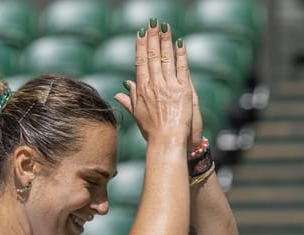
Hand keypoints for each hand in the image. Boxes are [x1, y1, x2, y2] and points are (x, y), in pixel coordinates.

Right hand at [113, 21, 192, 147]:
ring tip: (164, 26)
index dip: (141, 47)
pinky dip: (181, 54)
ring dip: (165, 41)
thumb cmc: (152, 132)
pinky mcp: (183, 90)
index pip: (140, 63)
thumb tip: (121, 89)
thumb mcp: (138, 115)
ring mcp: (168, 87)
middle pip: (152, 57)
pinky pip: (182, 68)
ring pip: (166, 59)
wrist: (167, 142)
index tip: (141, 34)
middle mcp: (154, 86)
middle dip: (152, 38)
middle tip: (152, 23)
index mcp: (142, 91)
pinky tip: (179, 42)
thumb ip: (130, 99)